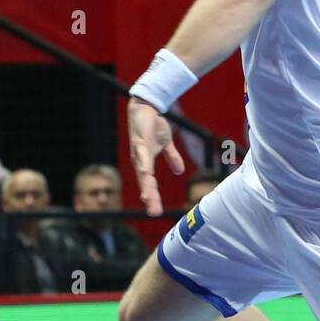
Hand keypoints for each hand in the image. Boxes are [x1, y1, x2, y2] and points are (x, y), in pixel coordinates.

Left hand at [128, 96, 184, 215]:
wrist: (144, 107)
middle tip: (154, 213)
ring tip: (147, 199)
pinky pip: (143, 154)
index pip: (149, 185)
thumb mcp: (166, 144)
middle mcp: (140, 161)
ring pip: (143, 172)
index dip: (152, 198)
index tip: (156, 212)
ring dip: (145, 185)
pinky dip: (144, 163)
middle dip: (150, 198)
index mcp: (145, 163)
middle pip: (145, 183)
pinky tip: (146, 172)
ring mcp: (139, 152)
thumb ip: (172, 157)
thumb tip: (180, 171)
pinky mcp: (141, 141)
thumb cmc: (152, 126)